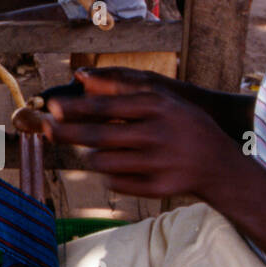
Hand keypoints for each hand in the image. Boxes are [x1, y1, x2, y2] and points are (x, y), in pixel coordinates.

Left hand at [41, 68, 240, 198]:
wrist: (219, 164)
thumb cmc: (182, 125)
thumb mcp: (161, 97)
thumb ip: (121, 87)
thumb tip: (81, 78)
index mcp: (158, 107)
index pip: (107, 107)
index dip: (76, 107)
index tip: (53, 106)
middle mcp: (158, 134)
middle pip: (98, 136)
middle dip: (66, 132)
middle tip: (46, 128)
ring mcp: (159, 163)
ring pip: (103, 162)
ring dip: (91, 157)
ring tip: (94, 151)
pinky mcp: (158, 188)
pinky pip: (116, 184)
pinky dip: (110, 176)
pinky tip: (119, 169)